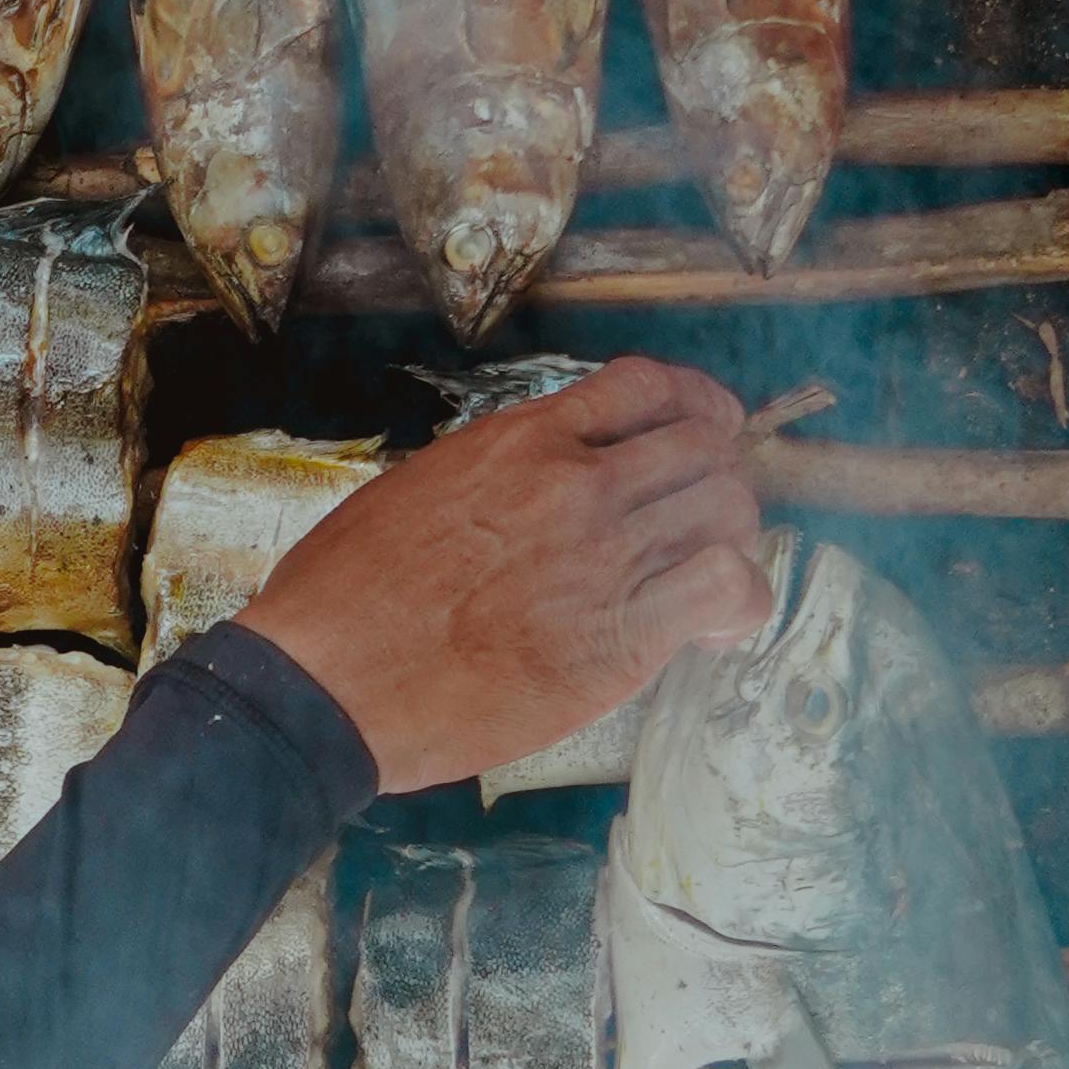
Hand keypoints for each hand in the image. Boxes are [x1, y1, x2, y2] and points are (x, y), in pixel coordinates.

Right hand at [224, 362, 772, 796]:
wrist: (328, 684)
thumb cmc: (345, 600)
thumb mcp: (413, 490)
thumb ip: (493, 473)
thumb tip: (530, 483)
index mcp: (518, 441)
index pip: (644, 385)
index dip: (691, 404)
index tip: (698, 428)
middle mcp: (574, 485)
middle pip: (704, 443)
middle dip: (719, 472)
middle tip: (706, 510)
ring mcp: (603, 558)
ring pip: (728, 508)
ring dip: (732, 534)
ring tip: (711, 568)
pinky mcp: (622, 639)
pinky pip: (727, 587)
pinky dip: (740, 599)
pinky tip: (714, 625)